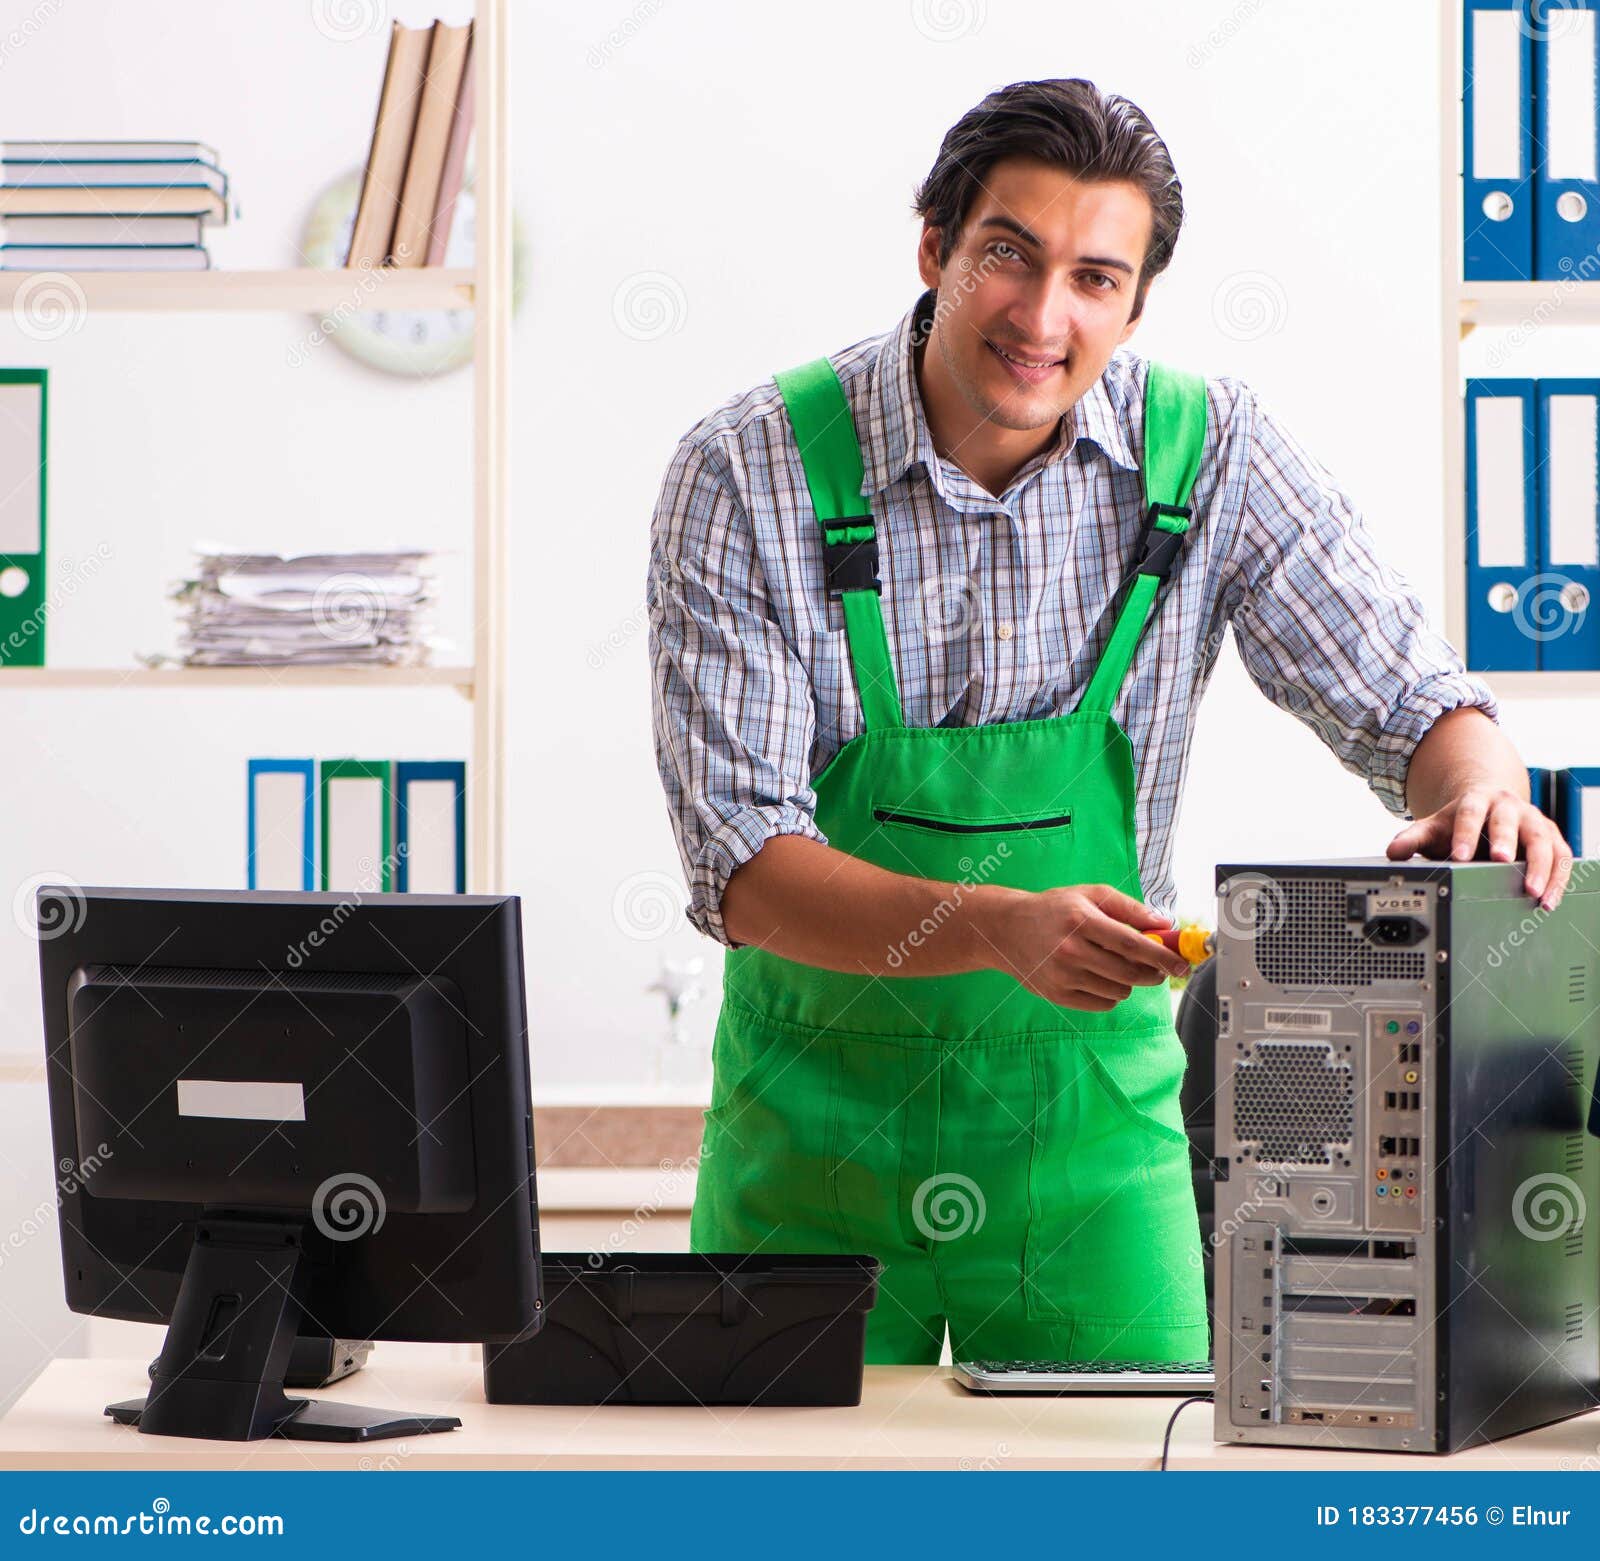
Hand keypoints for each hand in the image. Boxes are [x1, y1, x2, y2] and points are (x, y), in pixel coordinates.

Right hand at [985, 883, 1189, 1010]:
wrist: (1006, 929)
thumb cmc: (1054, 908)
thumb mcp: (1089, 895)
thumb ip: (1128, 908)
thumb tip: (1163, 924)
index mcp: (1081, 920)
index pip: (1131, 944)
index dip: (1161, 956)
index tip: (1180, 963)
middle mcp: (1071, 949)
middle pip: (1129, 973)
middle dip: (1153, 974)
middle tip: (1158, 970)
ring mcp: (1062, 975)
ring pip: (1119, 991)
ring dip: (1129, 983)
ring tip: (1118, 967)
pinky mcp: (1057, 994)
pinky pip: (1102, 1004)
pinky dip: (1111, 994)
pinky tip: (1101, 978)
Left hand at [1385, 784, 1573, 910]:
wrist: (1489, 804)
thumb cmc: (1460, 822)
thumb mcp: (1435, 826)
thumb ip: (1413, 838)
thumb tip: (1392, 853)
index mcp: (1476, 801)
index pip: (1469, 815)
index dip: (1464, 834)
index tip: (1458, 856)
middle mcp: (1508, 807)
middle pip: (1508, 822)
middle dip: (1504, 842)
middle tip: (1499, 862)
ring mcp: (1533, 820)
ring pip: (1542, 839)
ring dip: (1540, 867)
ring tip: (1533, 893)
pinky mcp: (1552, 836)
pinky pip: (1561, 855)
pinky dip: (1559, 877)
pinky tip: (1551, 898)